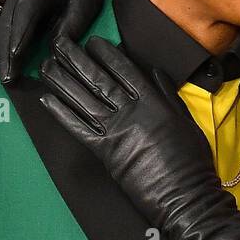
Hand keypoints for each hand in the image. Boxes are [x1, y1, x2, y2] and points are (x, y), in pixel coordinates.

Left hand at [38, 35, 222, 232]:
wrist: (186, 197)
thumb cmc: (193, 162)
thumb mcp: (187, 122)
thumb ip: (169, 95)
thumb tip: (154, 72)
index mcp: (154, 103)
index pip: (126, 71)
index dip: (107, 54)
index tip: (92, 41)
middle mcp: (132, 113)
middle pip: (99, 80)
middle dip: (76, 60)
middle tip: (59, 43)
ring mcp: (116, 132)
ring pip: (84, 100)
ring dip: (62, 81)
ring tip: (46, 66)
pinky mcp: (105, 153)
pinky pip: (79, 129)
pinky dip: (61, 114)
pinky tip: (47, 100)